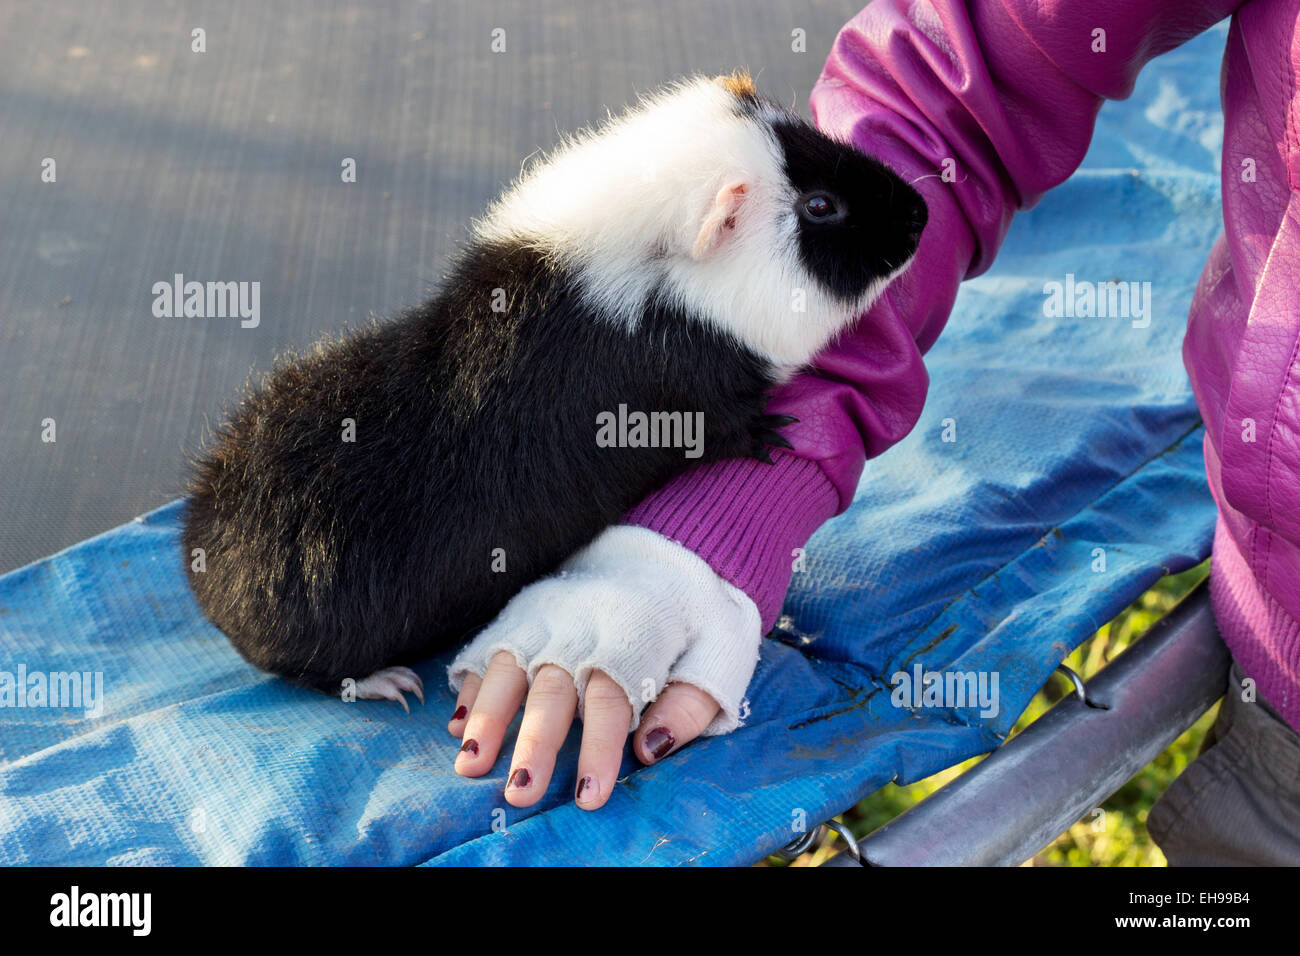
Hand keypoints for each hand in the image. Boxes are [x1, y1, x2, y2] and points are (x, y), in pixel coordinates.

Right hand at [445, 525, 761, 809]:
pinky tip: (459, 728)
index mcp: (635, 635)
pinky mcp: (521, 616)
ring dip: (489, 718)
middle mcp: (582, 627)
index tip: (588, 797)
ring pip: (511, 668)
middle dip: (534, 744)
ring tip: (470, 763)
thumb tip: (649, 748)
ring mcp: (545, 619)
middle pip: (554, 690)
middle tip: (520, 793)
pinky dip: (472, 689)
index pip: (612, 699)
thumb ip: (691, 703)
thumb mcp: (721, 653)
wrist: (661, 552)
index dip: (598, 749)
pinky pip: (489, 650)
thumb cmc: (695, 617)